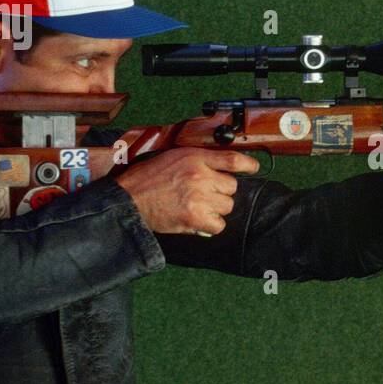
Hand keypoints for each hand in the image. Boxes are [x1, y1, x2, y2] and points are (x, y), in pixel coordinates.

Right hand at [113, 148, 258, 234]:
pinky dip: (211, 225)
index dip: (248, 164)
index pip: (232, 159)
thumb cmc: (146, 179)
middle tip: (204, 196)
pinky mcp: (195, 217)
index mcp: (194, 158)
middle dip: (221, 193)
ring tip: (197, 207)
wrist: (128, 200)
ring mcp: (199, 197)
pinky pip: (218, 224)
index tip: (254, 168)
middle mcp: (200, 175)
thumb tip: (219, 170)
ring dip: (215, 209)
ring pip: (226, 206)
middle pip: (232, 187)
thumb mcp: (171, 157)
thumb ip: (196, 161)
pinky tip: (198, 221)